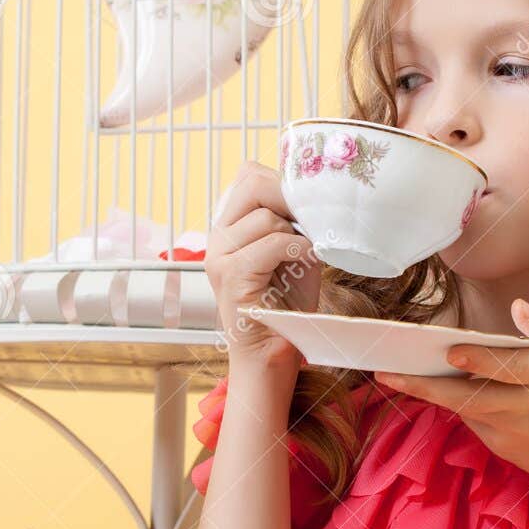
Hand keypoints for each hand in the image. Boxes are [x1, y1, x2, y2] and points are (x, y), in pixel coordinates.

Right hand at [205, 160, 322, 376]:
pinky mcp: (230, 276)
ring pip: (267, 217)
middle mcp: (217, 237)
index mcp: (228, 227)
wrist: (272, 353)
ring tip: (304, 256)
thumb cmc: (286, 305)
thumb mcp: (293, 250)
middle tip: (311, 223)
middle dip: (290, 199)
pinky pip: (271, 243)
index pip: (249, 175)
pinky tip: (304, 263)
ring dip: (296, 234)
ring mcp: (218, 256)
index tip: (305, 207)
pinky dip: (297, 249)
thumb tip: (310, 190)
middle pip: (253, 183)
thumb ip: (292, 219)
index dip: (282, 182)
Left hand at [372, 298, 528, 492]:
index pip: (509, 368)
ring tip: (391, 374)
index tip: (451, 350)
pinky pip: (471, 418)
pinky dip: (452, 401)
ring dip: (428, 392)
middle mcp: (527, 406)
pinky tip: (428, 383)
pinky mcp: (500, 446)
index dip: (479, 360)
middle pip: (471, 395)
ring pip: (463, 408)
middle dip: (427, 384)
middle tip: (387, 372)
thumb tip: (518, 307)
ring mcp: (511, 431)